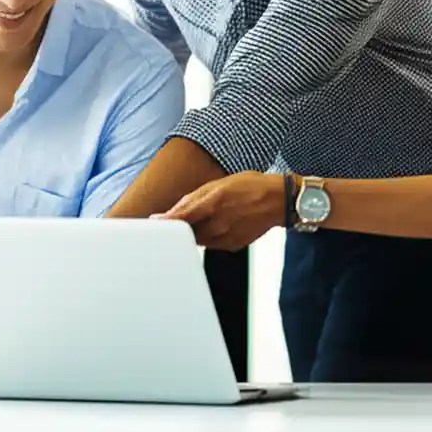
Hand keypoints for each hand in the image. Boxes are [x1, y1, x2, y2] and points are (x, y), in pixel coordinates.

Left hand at [154, 171, 284, 249]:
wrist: (278, 200)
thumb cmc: (248, 186)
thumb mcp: (217, 184)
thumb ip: (191, 200)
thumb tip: (169, 214)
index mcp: (211, 204)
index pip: (179, 219)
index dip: (164, 223)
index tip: (153, 223)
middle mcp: (218, 225)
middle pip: (186, 232)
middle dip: (180, 227)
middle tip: (178, 219)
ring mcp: (225, 238)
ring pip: (198, 239)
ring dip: (194, 231)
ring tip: (205, 217)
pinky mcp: (232, 246)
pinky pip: (212, 244)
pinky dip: (209, 236)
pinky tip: (218, 224)